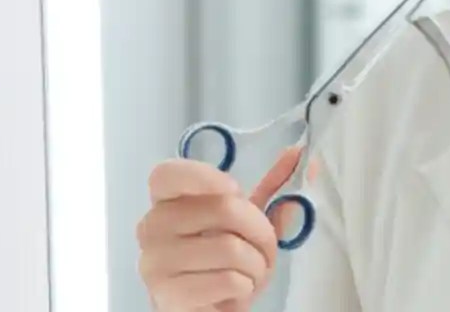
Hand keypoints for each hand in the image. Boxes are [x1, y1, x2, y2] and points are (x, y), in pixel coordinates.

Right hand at [137, 146, 307, 311]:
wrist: (214, 309)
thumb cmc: (227, 262)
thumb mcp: (250, 220)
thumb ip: (271, 186)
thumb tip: (298, 153)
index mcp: (166, 202)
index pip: (167, 174)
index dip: (203, 176)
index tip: (236, 189)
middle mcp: (151, 228)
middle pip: (222, 208)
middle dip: (261, 231)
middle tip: (263, 248)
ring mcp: (154, 264)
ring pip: (230, 248)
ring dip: (257, 264)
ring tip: (249, 273)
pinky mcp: (168, 298)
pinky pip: (228, 280)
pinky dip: (245, 287)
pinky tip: (234, 292)